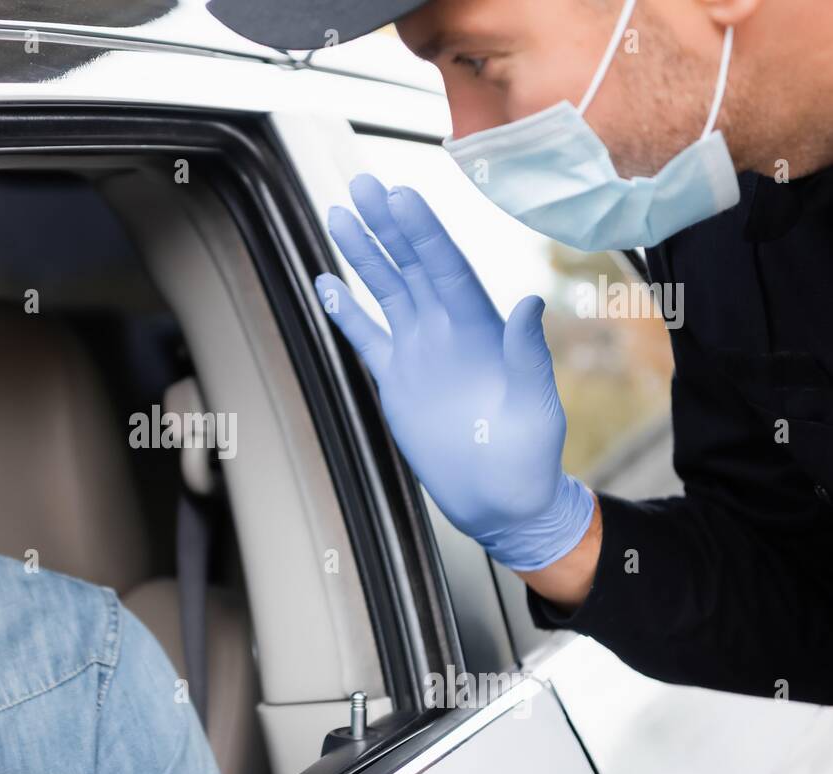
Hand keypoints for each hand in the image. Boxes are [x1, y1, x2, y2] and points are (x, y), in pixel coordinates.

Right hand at [315, 176, 592, 571]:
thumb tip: (528, 303)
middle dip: (387, 225)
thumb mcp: (535, 407)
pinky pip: (367, 337)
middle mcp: (447, 330)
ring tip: (338, 215)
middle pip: (411, 265)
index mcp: (480, 328)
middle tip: (361, 185)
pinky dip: (346, 312)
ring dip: (364, 254)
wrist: (502, 499)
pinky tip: (326, 284)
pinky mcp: (397, 380)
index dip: (423, 232)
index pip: (446, 267)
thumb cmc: (529, 456)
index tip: (401, 197)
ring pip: (387, 290)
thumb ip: (527, 356)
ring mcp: (419, 352)